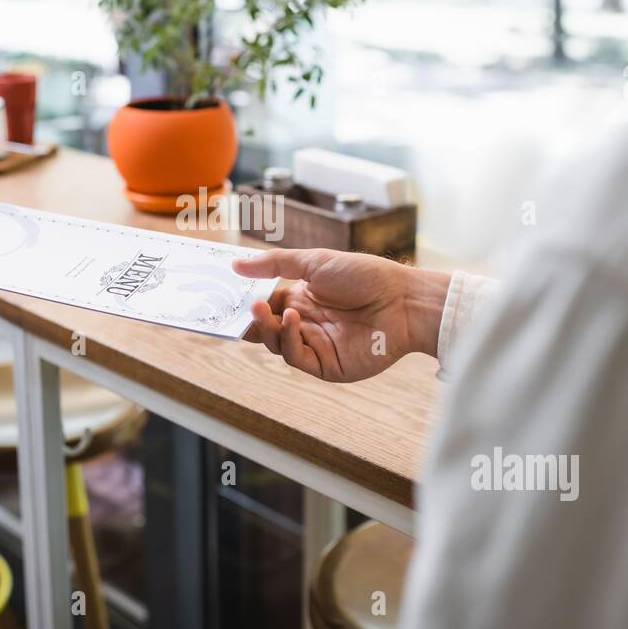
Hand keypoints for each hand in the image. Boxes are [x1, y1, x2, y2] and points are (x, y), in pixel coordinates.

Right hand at [232, 248, 449, 382]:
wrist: (402, 301)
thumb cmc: (365, 276)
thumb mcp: (314, 262)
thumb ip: (274, 264)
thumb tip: (235, 264)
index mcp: (302, 298)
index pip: (266, 306)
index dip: (246, 304)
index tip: (225, 298)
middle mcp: (306, 323)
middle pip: (267, 328)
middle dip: (250, 319)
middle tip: (239, 307)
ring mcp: (316, 345)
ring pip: (278, 344)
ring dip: (267, 327)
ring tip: (262, 308)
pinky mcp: (327, 366)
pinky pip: (297, 357)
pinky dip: (289, 339)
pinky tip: (293, 319)